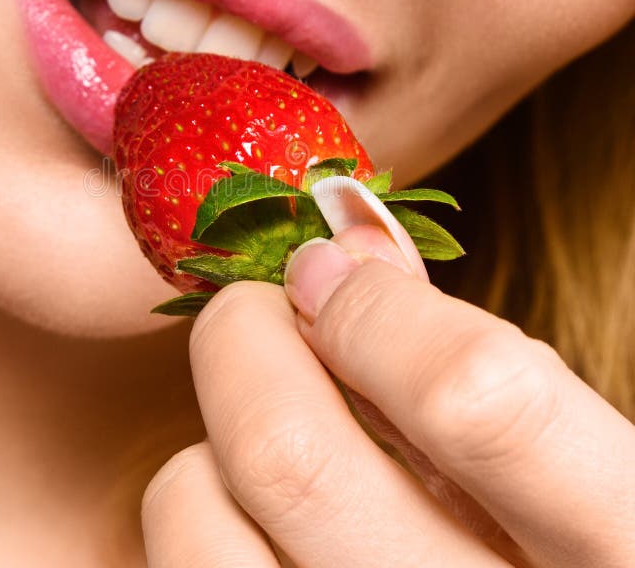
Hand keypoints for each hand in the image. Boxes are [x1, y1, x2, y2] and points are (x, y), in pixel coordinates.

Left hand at [141, 226, 634, 566]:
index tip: (326, 260)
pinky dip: (199, 504)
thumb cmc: (554, 541)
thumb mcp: (565, 454)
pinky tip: (258, 512)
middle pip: (287, 455)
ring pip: (197, 512)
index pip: (475, 399)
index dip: (377, 306)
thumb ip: (465, 349)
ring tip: (274, 435)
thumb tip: (347, 237)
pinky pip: (181, 552)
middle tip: (260, 308)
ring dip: (214, 439)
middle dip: (246, 334)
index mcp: (606, 547)